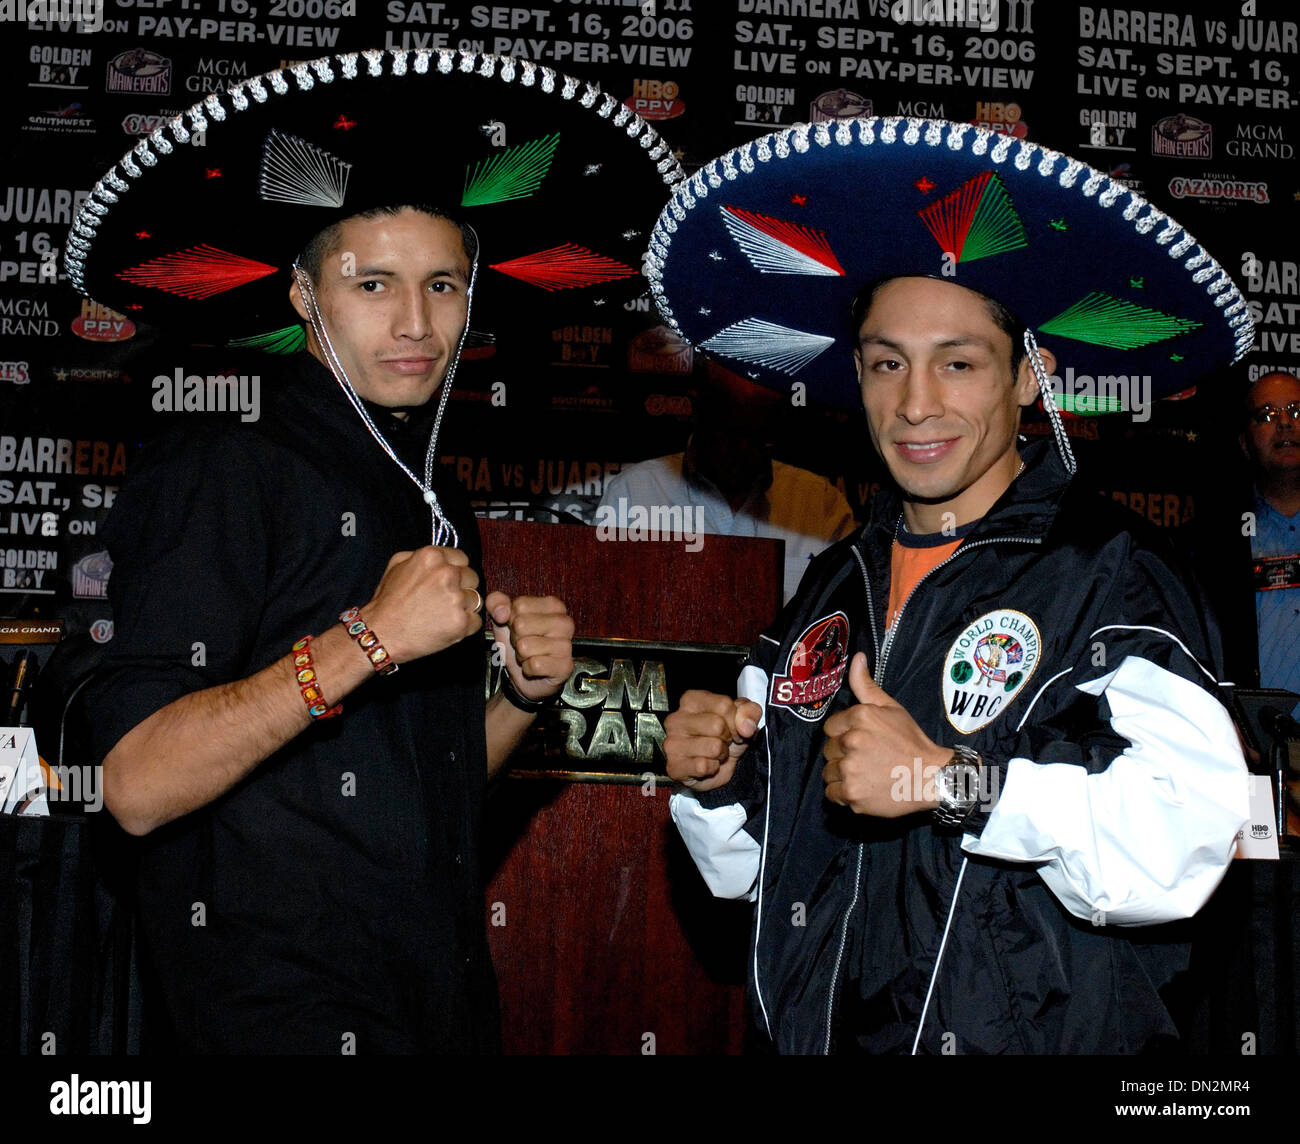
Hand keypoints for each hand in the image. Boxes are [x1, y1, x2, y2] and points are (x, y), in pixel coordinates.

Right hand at [363, 547, 481, 662]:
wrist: (380, 633)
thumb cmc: (387, 602)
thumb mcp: (396, 565)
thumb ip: (422, 556)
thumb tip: (441, 557)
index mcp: (432, 557)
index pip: (462, 559)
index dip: (456, 572)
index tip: (447, 583)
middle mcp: (447, 574)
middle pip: (472, 578)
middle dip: (462, 588)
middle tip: (442, 601)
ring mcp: (455, 598)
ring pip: (475, 600)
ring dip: (463, 608)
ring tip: (441, 616)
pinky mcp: (461, 622)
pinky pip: (475, 621)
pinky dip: (464, 626)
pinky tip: (445, 628)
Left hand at [486, 593, 574, 700]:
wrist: (526, 677)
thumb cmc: (519, 645)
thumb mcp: (503, 619)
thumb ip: (496, 603)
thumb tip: (502, 612)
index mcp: (553, 605)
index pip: (520, 605)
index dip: (511, 619)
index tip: (520, 628)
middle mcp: (564, 622)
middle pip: (521, 625)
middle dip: (516, 638)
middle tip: (524, 643)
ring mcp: (566, 645)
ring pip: (525, 646)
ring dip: (521, 655)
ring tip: (530, 655)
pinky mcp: (565, 666)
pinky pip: (534, 665)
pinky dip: (528, 669)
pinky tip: (535, 668)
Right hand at [664, 690, 761, 791]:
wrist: (713, 769)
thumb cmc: (723, 738)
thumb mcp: (741, 719)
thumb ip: (749, 712)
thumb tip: (746, 725)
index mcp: (691, 700)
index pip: (723, 705)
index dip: (736, 720)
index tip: (732, 727)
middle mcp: (676, 719)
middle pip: (718, 725)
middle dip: (728, 737)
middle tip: (722, 741)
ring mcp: (672, 742)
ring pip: (714, 747)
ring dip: (721, 754)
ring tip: (713, 753)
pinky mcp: (674, 765)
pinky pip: (704, 766)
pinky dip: (711, 768)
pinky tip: (705, 765)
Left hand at [822, 652, 949, 816]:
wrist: (932, 777)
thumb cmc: (912, 741)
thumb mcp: (891, 708)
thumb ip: (866, 685)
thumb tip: (856, 657)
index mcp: (859, 717)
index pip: (830, 728)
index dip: (844, 735)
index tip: (861, 742)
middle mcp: (851, 741)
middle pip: (828, 750)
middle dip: (843, 755)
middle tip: (867, 759)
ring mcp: (850, 769)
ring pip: (828, 772)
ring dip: (842, 775)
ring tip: (866, 774)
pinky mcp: (851, 794)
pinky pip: (831, 794)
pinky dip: (843, 794)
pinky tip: (862, 788)